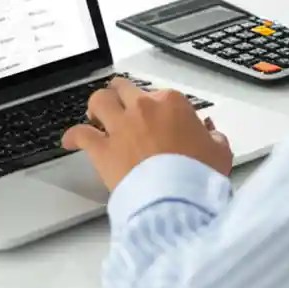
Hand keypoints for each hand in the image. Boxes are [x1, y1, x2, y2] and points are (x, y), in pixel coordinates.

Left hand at [61, 78, 233, 191]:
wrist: (177, 198)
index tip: (161, 119)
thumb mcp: (220, 153)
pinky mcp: (103, 149)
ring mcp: (121, 127)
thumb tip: (212, 135)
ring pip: (99, 101)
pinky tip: (69, 141)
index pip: (162, 95)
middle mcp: (143, 108)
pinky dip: (72, 136)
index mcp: (172, 103)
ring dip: (97, 105)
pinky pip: (80, 134)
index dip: (160, 108)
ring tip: (96, 114)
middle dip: (121, 95)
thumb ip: (215, 139)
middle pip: (124, 89)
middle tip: (121, 104)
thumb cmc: (198, 176)